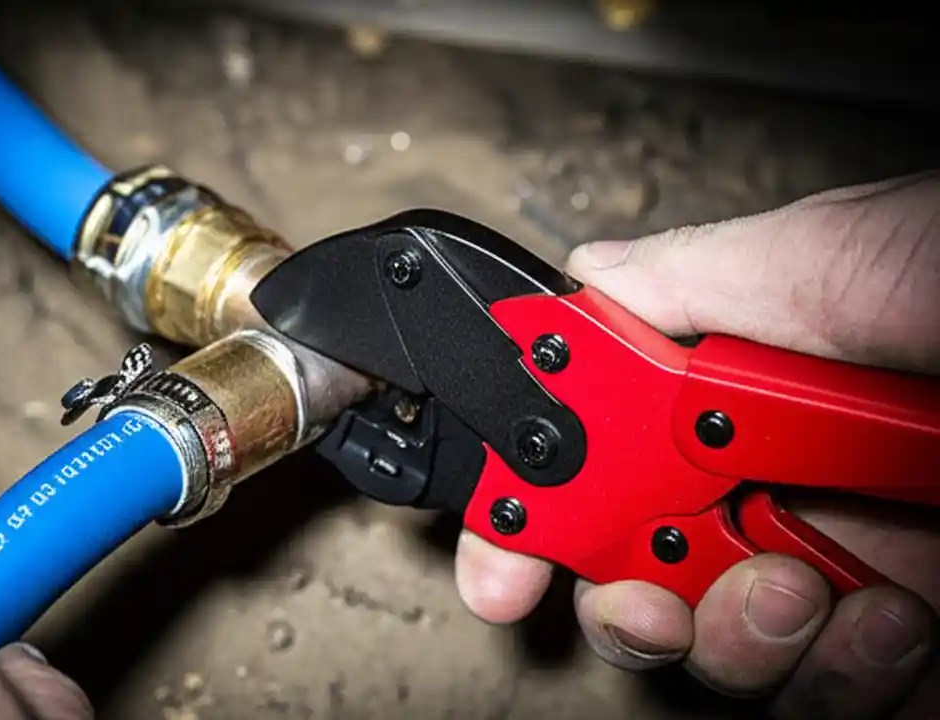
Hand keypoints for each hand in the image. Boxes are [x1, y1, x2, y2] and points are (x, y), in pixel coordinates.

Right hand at [456, 171, 939, 717]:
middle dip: (633, 603)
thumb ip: (695, 283)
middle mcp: (793, 492)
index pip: (605, 465)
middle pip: (647, 585)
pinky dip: (856, 681)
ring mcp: (863, 581)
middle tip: (659, 589)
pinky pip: (844, 707)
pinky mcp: (929, 660)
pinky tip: (905, 621)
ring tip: (819, 580)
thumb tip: (582, 290)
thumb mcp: (840, 256)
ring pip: (735, 662)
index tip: (500, 568)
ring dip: (755, 635)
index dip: (536, 517)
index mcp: (750, 403)